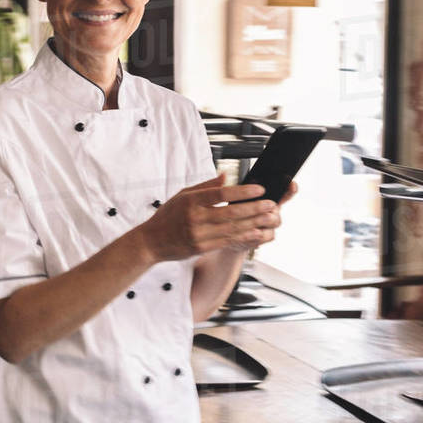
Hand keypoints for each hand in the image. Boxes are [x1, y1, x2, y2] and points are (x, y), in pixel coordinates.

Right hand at [138, 174, 285, 260]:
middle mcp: (195, 217)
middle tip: (271, 204)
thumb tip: (225, 175)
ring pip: (232, 228)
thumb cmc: (167, 216)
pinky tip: (256, 232)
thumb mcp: (182, 195)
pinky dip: (243, 237)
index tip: (259, 189)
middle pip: (230, 212)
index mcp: (191, 200)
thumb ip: (205, 186)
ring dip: (254, 223)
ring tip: (269, 218)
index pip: (220, 194)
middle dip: (254, 208)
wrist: (151, 242)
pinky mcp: (200, 248)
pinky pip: (226, 241)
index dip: (242, 192)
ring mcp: (198, 234)